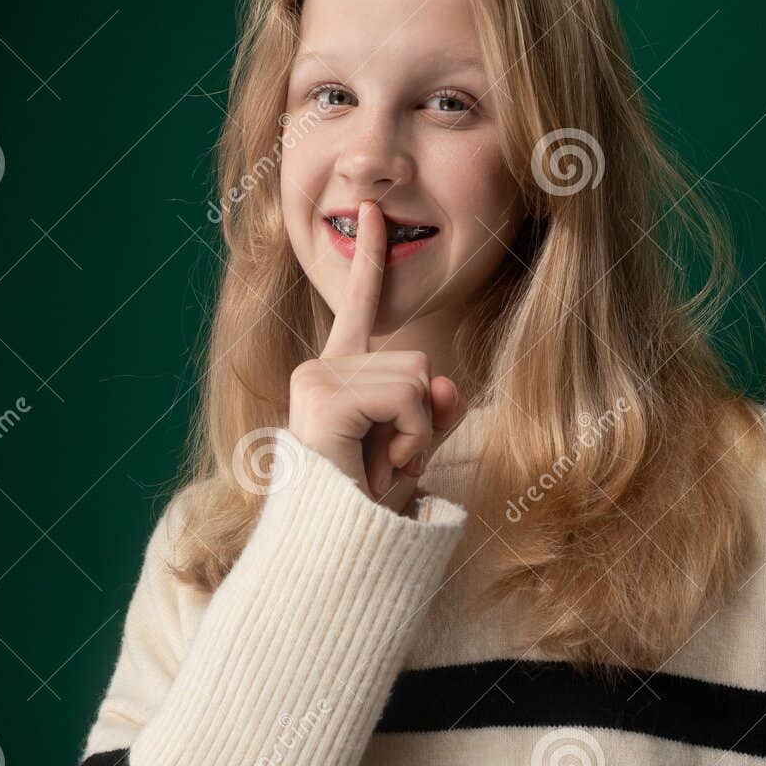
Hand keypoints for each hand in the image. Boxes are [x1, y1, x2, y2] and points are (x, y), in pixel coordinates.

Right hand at [287, 200, 464, 511]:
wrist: (332, 552)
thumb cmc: (367, 508)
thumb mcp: (413, 451)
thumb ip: (435, 412)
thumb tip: (448, 384)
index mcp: (336, 373)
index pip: (361, 309)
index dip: (371, 261)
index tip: (375, 213)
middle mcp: (319, 367)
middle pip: (418, 360)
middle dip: (422, 418)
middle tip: (385, 461)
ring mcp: (317, 379)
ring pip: (419, 378)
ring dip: (418, 433)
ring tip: (379, 466)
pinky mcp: (326, 397)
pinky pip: (409, 398)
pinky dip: (412, 437)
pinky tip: (376, 465)